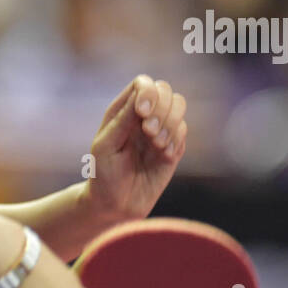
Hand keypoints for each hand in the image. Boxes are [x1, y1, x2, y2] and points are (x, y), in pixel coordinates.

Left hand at [84, 75, 187, 223]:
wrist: (115, 204)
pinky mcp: (173, 147)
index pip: (143, 83)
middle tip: (149, 132)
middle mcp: (142, 116)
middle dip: (162, 109)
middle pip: (166, 90)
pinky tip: (163, 156)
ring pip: (179, 107)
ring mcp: (159, 130)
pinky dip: (176, 140)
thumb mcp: (106, 145)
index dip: (148, 92)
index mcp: (122, 111)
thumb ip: (123, 120)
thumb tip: (142, 97)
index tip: (142, 113)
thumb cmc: (103, 174)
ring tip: (156, 145)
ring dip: (170, 124)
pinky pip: (184, 131)